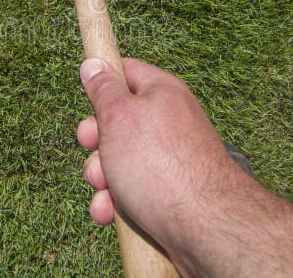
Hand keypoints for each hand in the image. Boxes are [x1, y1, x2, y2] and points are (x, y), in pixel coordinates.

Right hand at [76, 58, 262, 266]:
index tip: (87, 99)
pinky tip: (110, 212)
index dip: (102, 84)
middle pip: (117, 122)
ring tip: (106, 190)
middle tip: (93, 147)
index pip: (127, 73)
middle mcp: (168, 123)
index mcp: (162, 93)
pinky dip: (116, 203)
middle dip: (96, 142)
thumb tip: (94, 63)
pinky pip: (132, 191)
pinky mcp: (168, 193)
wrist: (204, 228)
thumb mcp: (119, 116)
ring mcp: (169, 160)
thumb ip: (103, 89)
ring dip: (102, 178)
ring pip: (120, 162)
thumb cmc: (161, 166)